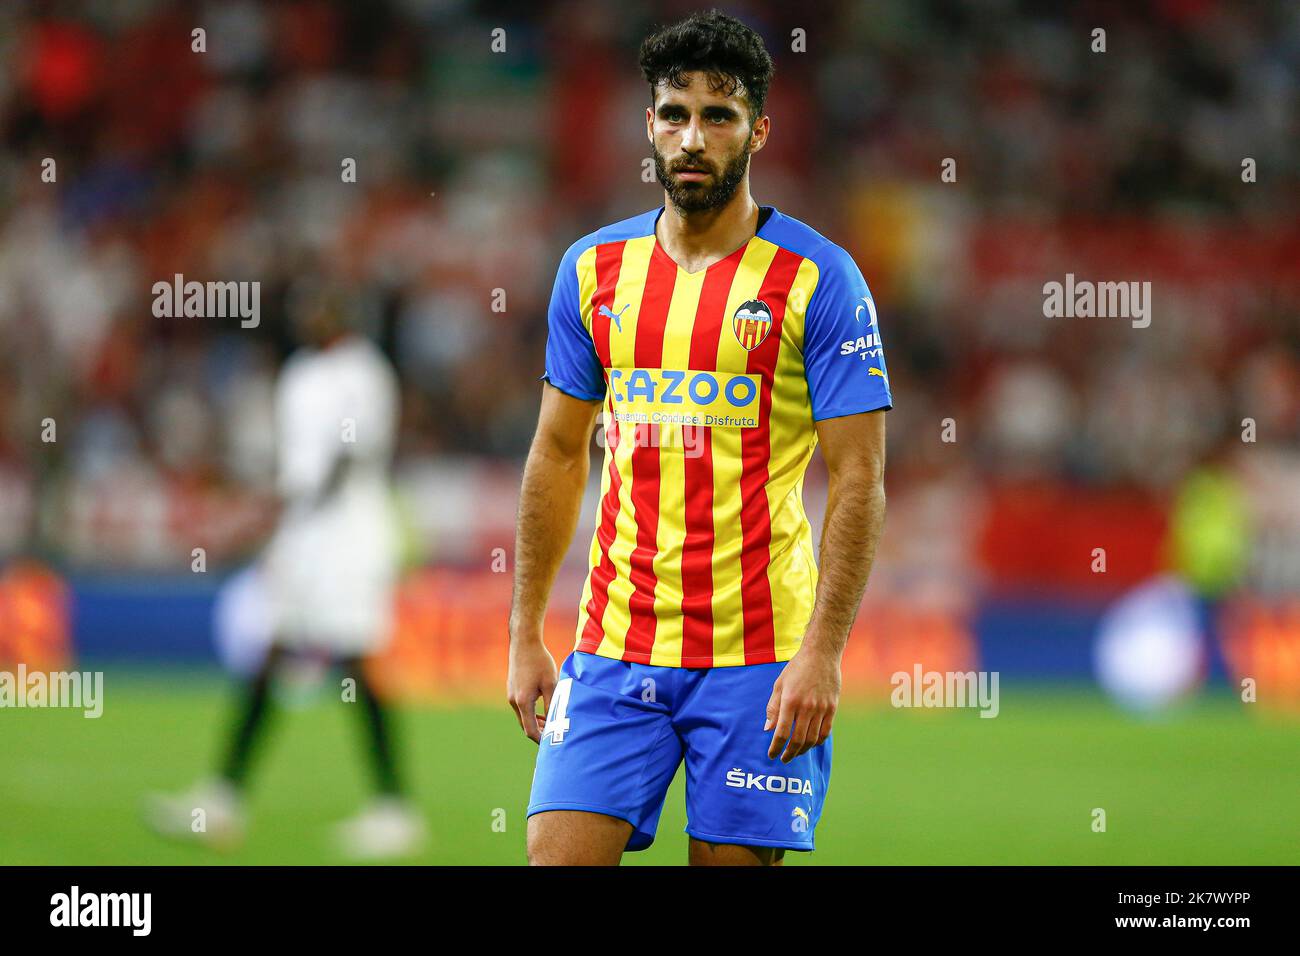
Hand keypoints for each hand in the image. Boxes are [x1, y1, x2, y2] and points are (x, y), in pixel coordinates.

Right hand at [507, 637, 556, 743]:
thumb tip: (555, 722)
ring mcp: (511, 695)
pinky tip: (542, 710)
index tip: (553, 743)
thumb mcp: (551, 684)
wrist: (524, 642)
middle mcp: (513, 701)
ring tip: (550, 724)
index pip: (530, 730)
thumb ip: (552, 705)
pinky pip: (521, 707)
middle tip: (555, 735)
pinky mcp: (512, 689)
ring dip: (535, 722)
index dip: (542, 739)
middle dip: (539, 732)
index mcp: (523, 702)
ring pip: (523, 717)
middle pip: (525, 726)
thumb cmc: (540, 661)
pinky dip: (531, 713)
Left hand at [765, 644, 840, 762]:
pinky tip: (810, 744)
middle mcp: (806, 707)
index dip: (776, 747)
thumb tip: (768, 729)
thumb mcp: (779, 685)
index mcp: (790, 701)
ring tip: (795, 753)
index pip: (782, 732)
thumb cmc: (797, 668)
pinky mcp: (832, 708)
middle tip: (784, 759)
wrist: (821, 655)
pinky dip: (817, 742)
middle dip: (789, 753)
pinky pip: (825, 732)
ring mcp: (821, 708)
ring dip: (802, 750)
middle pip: (797, 740)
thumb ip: (773, 708)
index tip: (772, 755)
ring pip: (812, 739)